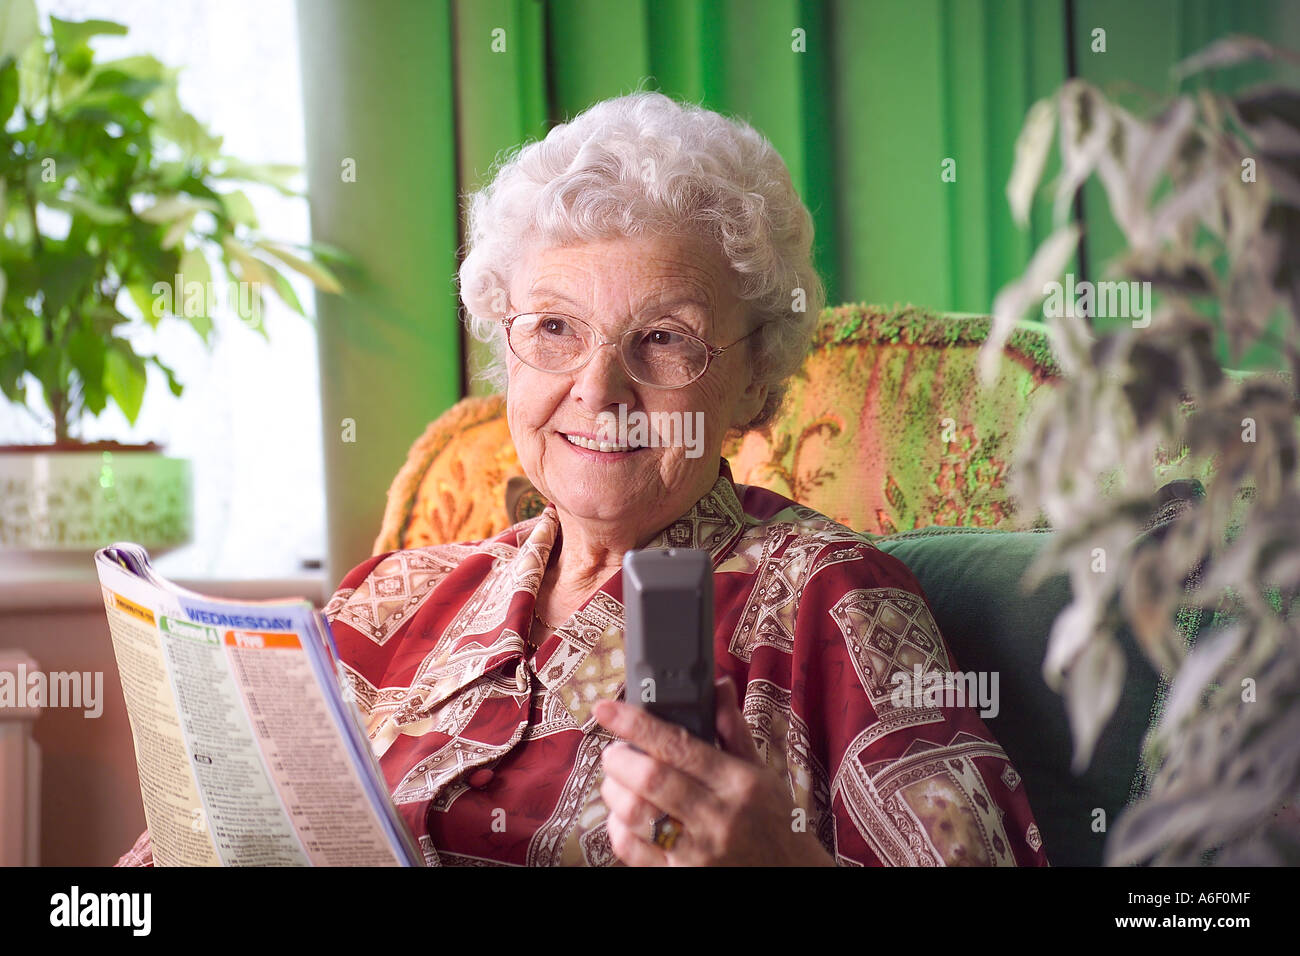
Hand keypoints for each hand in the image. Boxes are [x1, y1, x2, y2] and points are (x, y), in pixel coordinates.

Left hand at [593, 676, 834, 865]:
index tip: (606, 709)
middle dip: (619, 758)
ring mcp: (697, 852)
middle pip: (650, 778)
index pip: (679, 745)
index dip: (636, 724)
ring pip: (634, 813)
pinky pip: (631, 849)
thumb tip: (718, 686)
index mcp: (739, 783)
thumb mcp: (763, 774)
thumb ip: (733, 731)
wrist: (790, 877)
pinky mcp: (679, 876)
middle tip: (615, 752)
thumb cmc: (774, 824)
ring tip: (619, 781)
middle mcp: (718, 817)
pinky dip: (617, 826)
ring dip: (614, 790)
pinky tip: (624, 816)